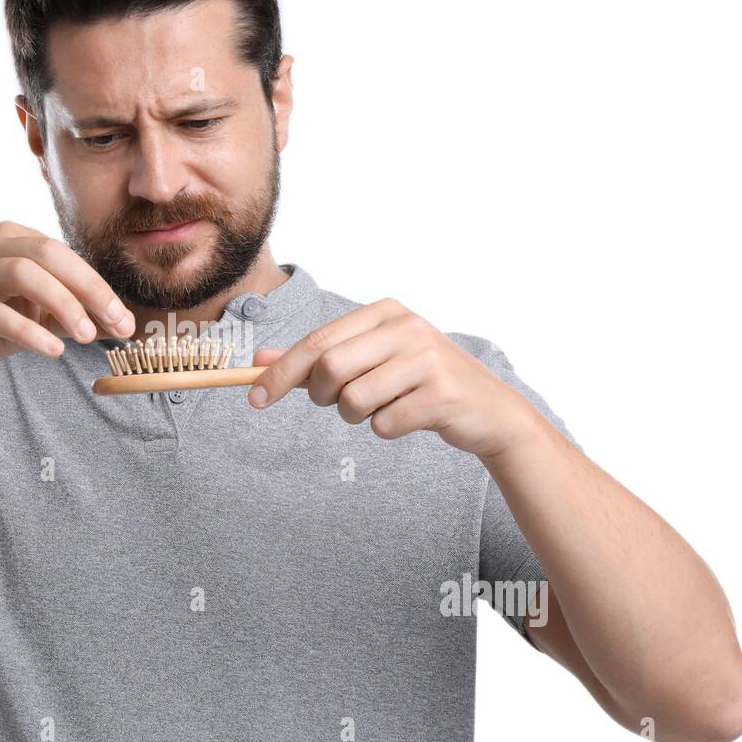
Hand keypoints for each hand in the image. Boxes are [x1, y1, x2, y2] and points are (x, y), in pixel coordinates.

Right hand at [0, 220, 135, 380]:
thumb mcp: (38, 317)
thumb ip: (77, 317)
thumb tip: (124, 326)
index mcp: (16, 239)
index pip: (68, 256)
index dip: (101, 287)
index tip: (127, 320)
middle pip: (50, 254)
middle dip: (90, 289)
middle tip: (116, 322)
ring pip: (23, 273)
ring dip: (62, 304)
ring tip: (85, 336)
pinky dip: (28, 331)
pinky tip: (52, 350)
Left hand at [246, 298, 536, 458]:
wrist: (488, 410)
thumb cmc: (419, 382)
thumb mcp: (371, 360)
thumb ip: (316, 358)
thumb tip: (259, 361)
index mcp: (385, 312)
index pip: (317, 341)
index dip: (281, 372)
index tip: (254, 399)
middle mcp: (406, 328)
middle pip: (329, 368)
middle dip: (321, 396)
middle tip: (337, 404)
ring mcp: (427, 359)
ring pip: (354, 400)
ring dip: (357, 416)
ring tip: (383, 407)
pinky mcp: (442, 394)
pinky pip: (384, 424)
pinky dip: (387, 429)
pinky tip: (410, 418)